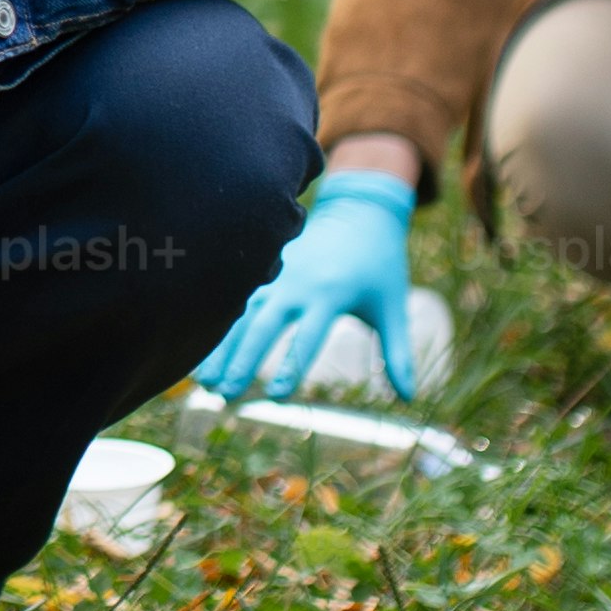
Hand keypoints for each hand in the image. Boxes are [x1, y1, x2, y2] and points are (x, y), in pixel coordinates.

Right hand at [198, 169, 420, 402]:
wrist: (359, 212)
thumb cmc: (380, 265)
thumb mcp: (393, 306)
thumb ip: (397, 353)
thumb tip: (409, 397)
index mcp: (331, 293)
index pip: (308, 337)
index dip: (293, 366)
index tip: (277, 398)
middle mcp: (297, 284)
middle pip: (263, 326)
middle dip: (243, 361)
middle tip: (226, 395)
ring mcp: (276, 276)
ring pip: (242, 315)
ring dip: (222, 347)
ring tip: (204, 382)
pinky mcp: (266, 271)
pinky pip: (238, 300)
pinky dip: (219, 326)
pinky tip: (201, 350)